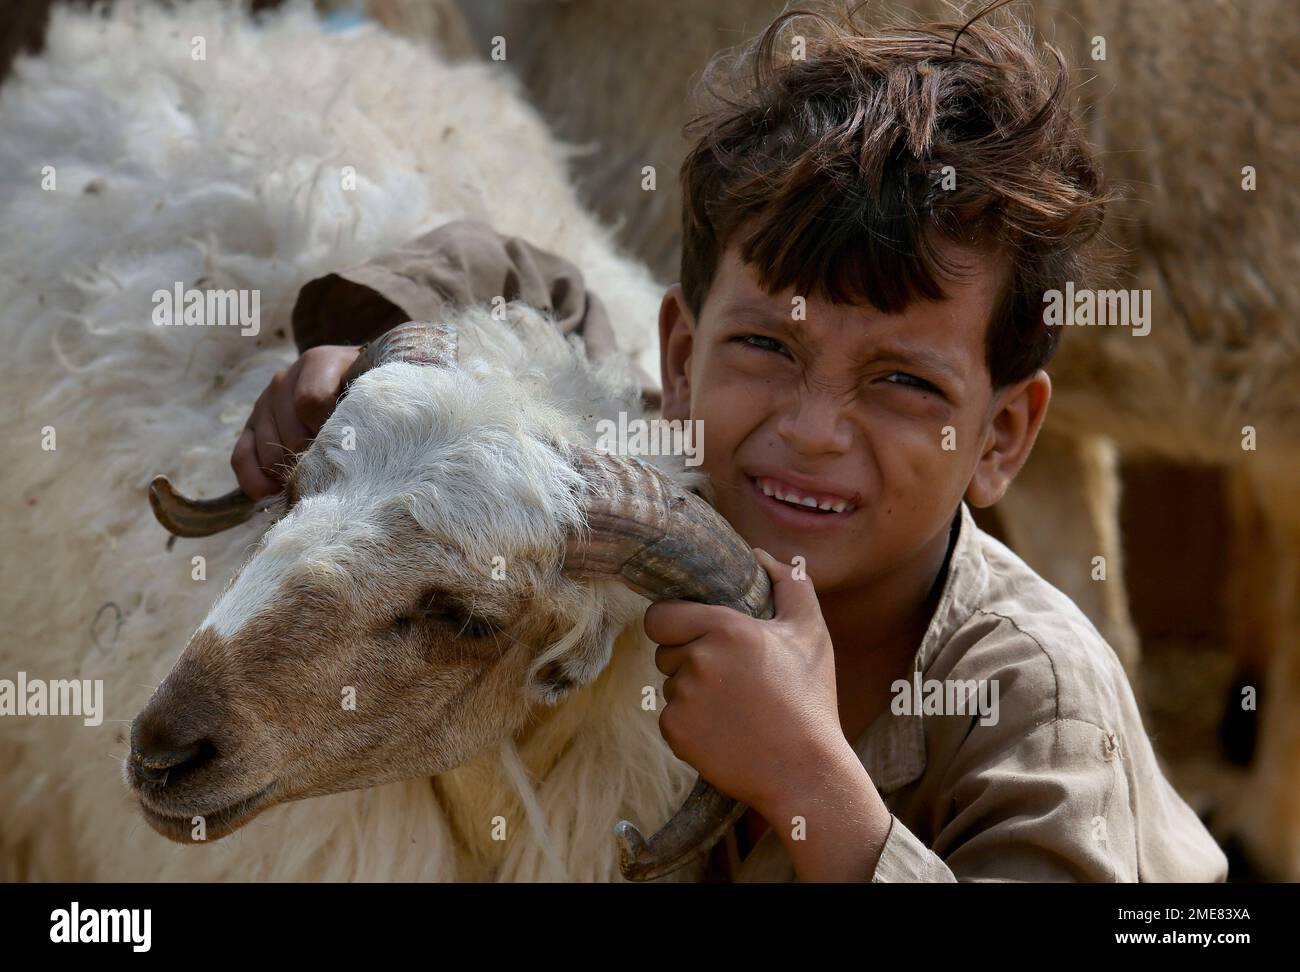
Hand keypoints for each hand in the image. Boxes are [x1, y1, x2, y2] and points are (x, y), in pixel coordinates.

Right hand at [231, 344, 362, 498]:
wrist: (353, 382)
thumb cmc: (370, 393)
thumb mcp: (374, 391)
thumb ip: (369, 407)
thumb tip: (358, 447)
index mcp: (319, 362)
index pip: (312, 401)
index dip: (331, 432)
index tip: (352, 448)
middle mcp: (285, 379)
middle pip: (292, 434)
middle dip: (316, 459)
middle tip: (339, 470)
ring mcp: (264, 403)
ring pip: (269, 451)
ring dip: (293, 472)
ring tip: (320, 478)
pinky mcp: (251, 428)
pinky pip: (241, 458)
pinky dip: (258, 482)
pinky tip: (279, 491)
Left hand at [643, 548, 845, 814]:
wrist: (805, 772)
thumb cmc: (809, 699)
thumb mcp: (810, 633)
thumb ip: (790, 584)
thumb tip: (761, 555)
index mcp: (726, 629)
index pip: (661, 615)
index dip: (673, 622)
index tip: (693, 633)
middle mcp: (697, 660)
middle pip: (664, 650)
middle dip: (687, 657)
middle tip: (728, 676)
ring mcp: (682, 698)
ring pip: (669, 684)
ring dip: (692, 691)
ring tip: (734, 707)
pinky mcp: (675, 732)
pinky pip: (669, 717)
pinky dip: (691, 723)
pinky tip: (725, 731)